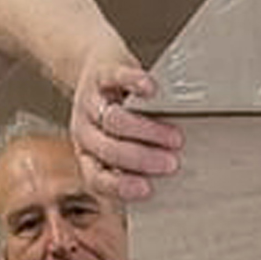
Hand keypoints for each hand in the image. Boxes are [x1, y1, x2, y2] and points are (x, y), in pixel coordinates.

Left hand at [71, 59, 182, 202]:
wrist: (95, 69)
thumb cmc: (118, 115)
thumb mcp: (119, 146)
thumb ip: (136, 165)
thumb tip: (171, 180)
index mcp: (88, 157)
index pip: (97, 179)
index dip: (121, 186)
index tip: (149, 190)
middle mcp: (85, 132)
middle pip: (109, 149)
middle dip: (142, 159)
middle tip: (172, 163)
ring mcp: (90, 102)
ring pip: (114, 120)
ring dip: (147, 131)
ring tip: (175, 137)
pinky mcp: (101, 74)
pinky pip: (116, 78)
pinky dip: (134, 83)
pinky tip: (151, 90)